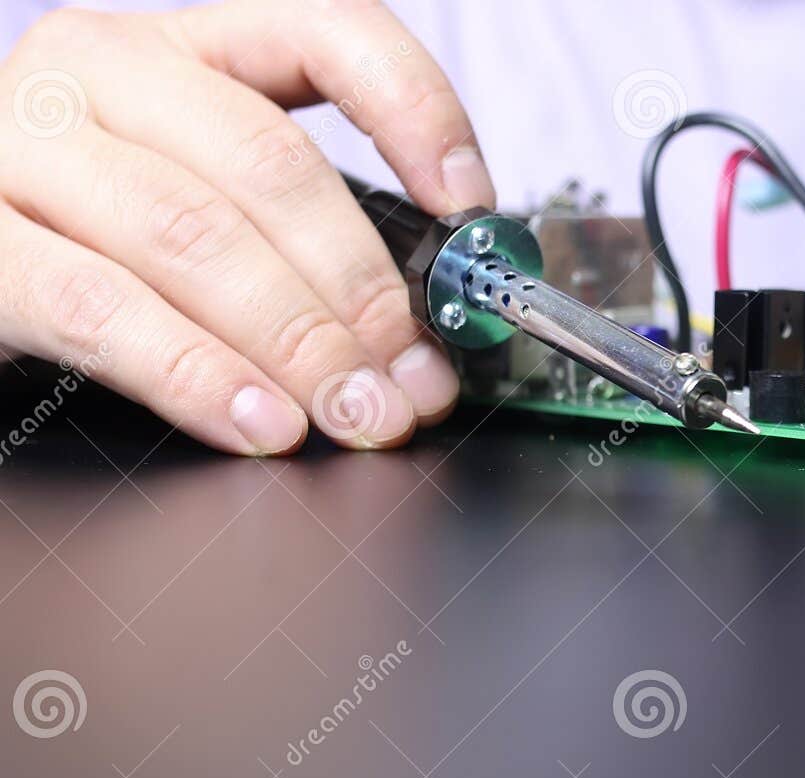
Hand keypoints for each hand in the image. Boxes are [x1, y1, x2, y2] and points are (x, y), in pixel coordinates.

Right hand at [0, 0, 495, 453]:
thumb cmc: (108, 235)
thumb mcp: (213, 199)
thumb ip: (309, 242)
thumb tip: (423, 345)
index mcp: (189, 48)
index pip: (327, 34)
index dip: (416, 113)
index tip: (470, 207)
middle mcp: (103, 70)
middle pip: (269, 167)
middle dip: (361, 291)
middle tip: (413, 380)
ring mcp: (26, 146)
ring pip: (194, 238)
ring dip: (298, 344)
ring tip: (357, 413)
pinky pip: (102, 311)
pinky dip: (198, 376)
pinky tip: (263, 422)